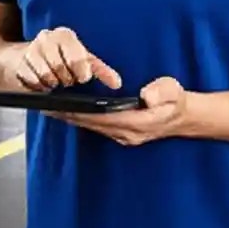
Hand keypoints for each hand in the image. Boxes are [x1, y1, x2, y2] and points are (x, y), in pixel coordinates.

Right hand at [14, 26, 122, 91]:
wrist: (26, 57)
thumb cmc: (59, 58)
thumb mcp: (83, 60)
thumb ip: (101, 70)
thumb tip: (116, 83)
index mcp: (65, 35)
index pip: (77, 58)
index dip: (81, 73)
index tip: (81, 77)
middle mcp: (46, 38)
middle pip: (60, 68)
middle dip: (65, 80)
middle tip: (65, 79)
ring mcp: (30, 49)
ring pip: (46, 76)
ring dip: (52, 84)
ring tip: (54, 80)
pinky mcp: (19, 63)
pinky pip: (32, 82)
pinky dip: (39, 87)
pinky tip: (41, 82)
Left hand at [46, 76, 188, 145]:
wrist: (185, 117)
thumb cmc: (176, 102)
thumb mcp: (173, 92)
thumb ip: (161, 92)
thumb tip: (146, 95)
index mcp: (136, 123)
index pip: (100, 118)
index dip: (78, 112)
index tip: (59, 106)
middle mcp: (126, 133)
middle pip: (90, 124)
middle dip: (67, 115)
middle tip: (43, 106)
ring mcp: (122, 135)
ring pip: (91, 127)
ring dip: (71, 118)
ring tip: (48, 108)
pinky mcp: (121, 133)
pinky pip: (96, 126)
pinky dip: (81, 119)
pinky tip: (68, 111)